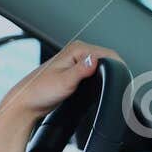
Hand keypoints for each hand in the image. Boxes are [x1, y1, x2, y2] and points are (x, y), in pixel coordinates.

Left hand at [0, 39, 124, 124]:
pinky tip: (100, 87)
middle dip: (114, 71)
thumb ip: (81, 70)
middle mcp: (77, 52)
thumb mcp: (64, 82)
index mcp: (76, 49)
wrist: (27, 103)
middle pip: (108, 59)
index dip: (119, 67)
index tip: (124, 80)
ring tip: (111, 88)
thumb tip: (95, 60)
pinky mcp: (75, 71)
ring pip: (102, 66)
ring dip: (108, 75)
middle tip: (119, 88)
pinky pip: (95, 72)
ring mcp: (76, 61)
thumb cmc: (40, 92)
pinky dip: (100, 78)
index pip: (109, 53)